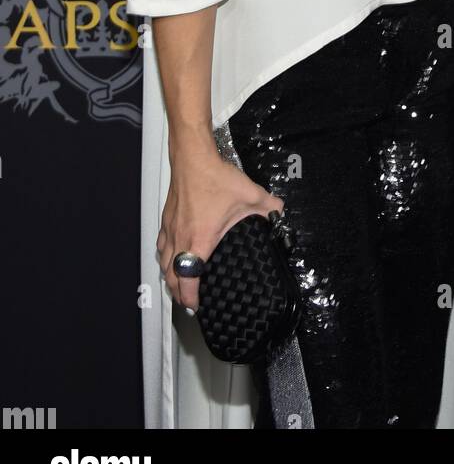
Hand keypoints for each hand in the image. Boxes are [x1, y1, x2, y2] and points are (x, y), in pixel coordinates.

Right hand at [158, 136, 284, 310]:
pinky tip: (170, 255)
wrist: (192, 157)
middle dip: (178, 293)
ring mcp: (170, 229)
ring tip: (179, 284)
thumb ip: (269, 207)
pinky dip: (165, 256)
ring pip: (163, 262)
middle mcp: (180, 239)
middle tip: (188, 301)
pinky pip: (161, 245)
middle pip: (171, 277)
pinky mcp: (166, 218)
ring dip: (170, 276)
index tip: (196, 306)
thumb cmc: (215, 177)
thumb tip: (281, 213)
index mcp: (199, 240)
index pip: (188, 280)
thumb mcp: (250, 194)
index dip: (190, 298)